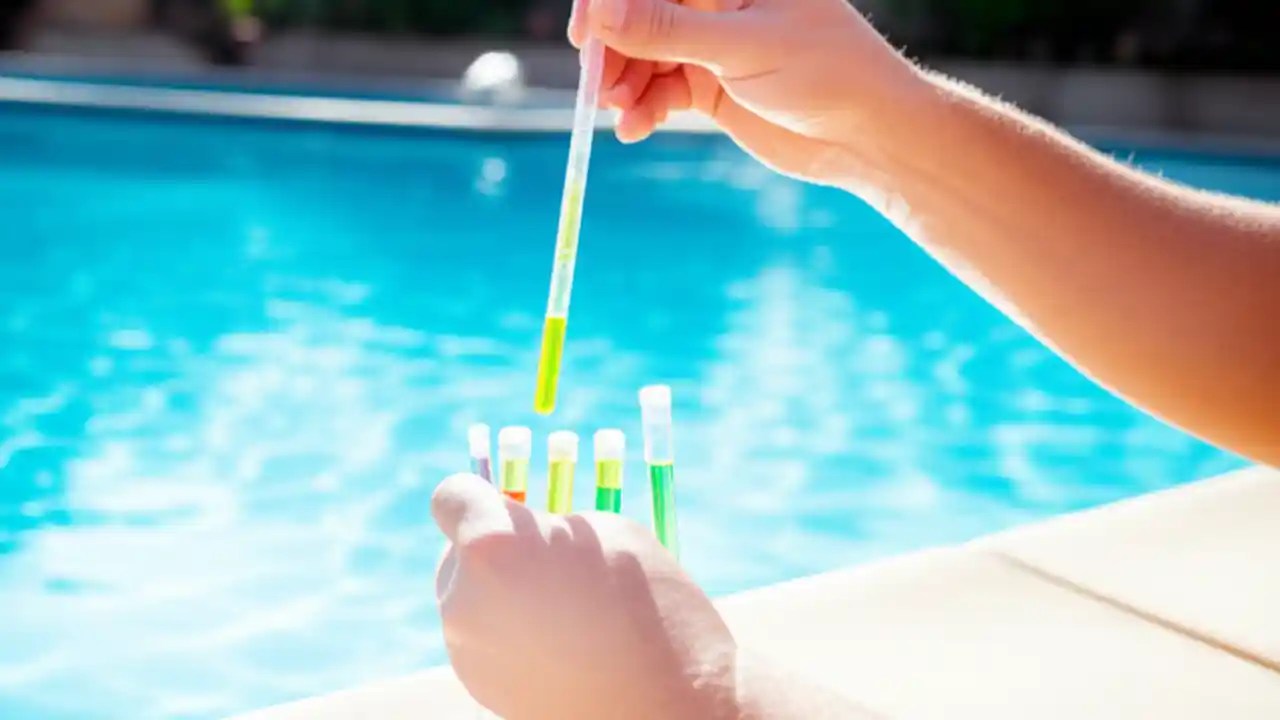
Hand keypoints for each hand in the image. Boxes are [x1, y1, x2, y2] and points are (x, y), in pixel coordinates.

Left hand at [432, 474, 737, 719]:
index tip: (511, 507)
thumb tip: (526, 538)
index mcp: (491, 545)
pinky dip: (512, 633)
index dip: (480, 495)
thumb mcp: (605, 534)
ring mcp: (465, 649)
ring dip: (505, 592)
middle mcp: (463, 598)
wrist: (666, 706)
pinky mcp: (478, 686)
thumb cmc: (648, 605)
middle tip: (552, 562)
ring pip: (472, 598)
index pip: (452, 497)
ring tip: (566, 610)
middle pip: (460, 552)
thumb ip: (549, 528)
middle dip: (497, 549)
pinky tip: (561, 645)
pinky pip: (485, 639)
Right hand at [567, 0, 928, 184]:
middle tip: (596, 85)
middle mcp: (715, 0)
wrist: (868, 135)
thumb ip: (668, 30)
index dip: (610, 0)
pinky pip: (658, 90)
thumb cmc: (826, 70)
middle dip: (613, 48)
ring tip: (620, 113)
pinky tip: (634, 130)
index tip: (588, 34)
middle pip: (638, 13)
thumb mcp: (743, 46)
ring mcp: (709, 41)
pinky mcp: (708, 84)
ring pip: (642, 54)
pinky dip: (642, 109)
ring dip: (623, 83)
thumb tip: (601, 12)